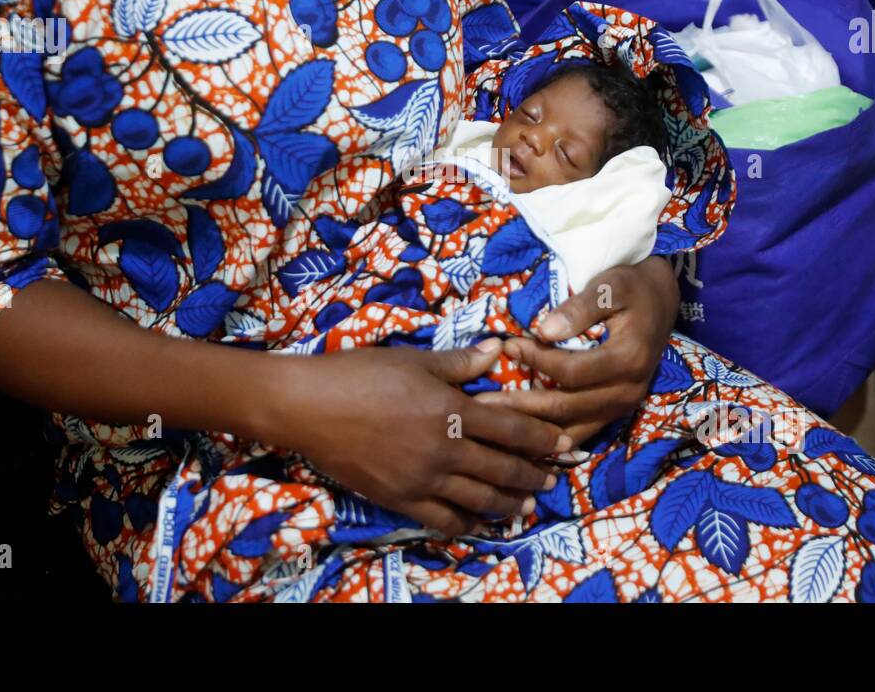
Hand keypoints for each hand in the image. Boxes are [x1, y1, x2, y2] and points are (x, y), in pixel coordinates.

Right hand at [278, 341, 570, 536]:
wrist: (308, 407)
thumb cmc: (360, 374)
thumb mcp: (414, 360)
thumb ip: (460, 362)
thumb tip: (498, 350)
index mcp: (452, 410)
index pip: (512, 428)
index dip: (543, 438)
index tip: (566, 444)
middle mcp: (444, 449)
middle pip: (503, 469)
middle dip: (533, 476)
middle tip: (553, 480)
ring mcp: (423, 478)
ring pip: (479, 500)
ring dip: (508, 504)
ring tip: (525, 506)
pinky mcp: (400, 499)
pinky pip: (443, 519)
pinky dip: (467, 525)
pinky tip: (479, 524)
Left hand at [473, 257, 680, 446]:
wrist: (660, 301)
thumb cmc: (631, 288)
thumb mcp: (611, 286)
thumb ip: (581, 307)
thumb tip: (544, 330)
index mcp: (628, 360)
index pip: (570, 371)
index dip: (536, 360)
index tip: (507, 346)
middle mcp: (627, 391)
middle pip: (566, 407)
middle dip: (520, 406)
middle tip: (479, 403)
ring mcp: (622, 407)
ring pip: (569, 430)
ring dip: (529, 431)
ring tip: (490, 427)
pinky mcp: (613, 413)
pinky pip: (578, 433)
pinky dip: (547, 437)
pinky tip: (517, 439)